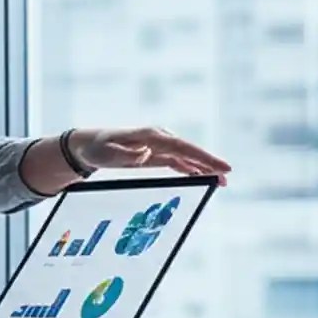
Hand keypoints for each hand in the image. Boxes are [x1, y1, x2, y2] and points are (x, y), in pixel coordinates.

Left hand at [70, 127, 232, 184]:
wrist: (89, 146)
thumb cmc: (98, 148)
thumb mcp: (108, 153)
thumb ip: (126, 153)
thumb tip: (146, 153)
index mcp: (150, 135)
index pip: (181, 146)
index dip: (202, 156)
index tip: (220, 165)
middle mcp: (158, 138)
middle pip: (189, 151)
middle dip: (209, 162)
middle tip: (228, 176)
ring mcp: (158, 146)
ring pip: (187, 157)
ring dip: (204, 168)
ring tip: (222, 182)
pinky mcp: (156, 154)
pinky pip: (178, 162)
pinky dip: (191, 169)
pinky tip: (203, 177)